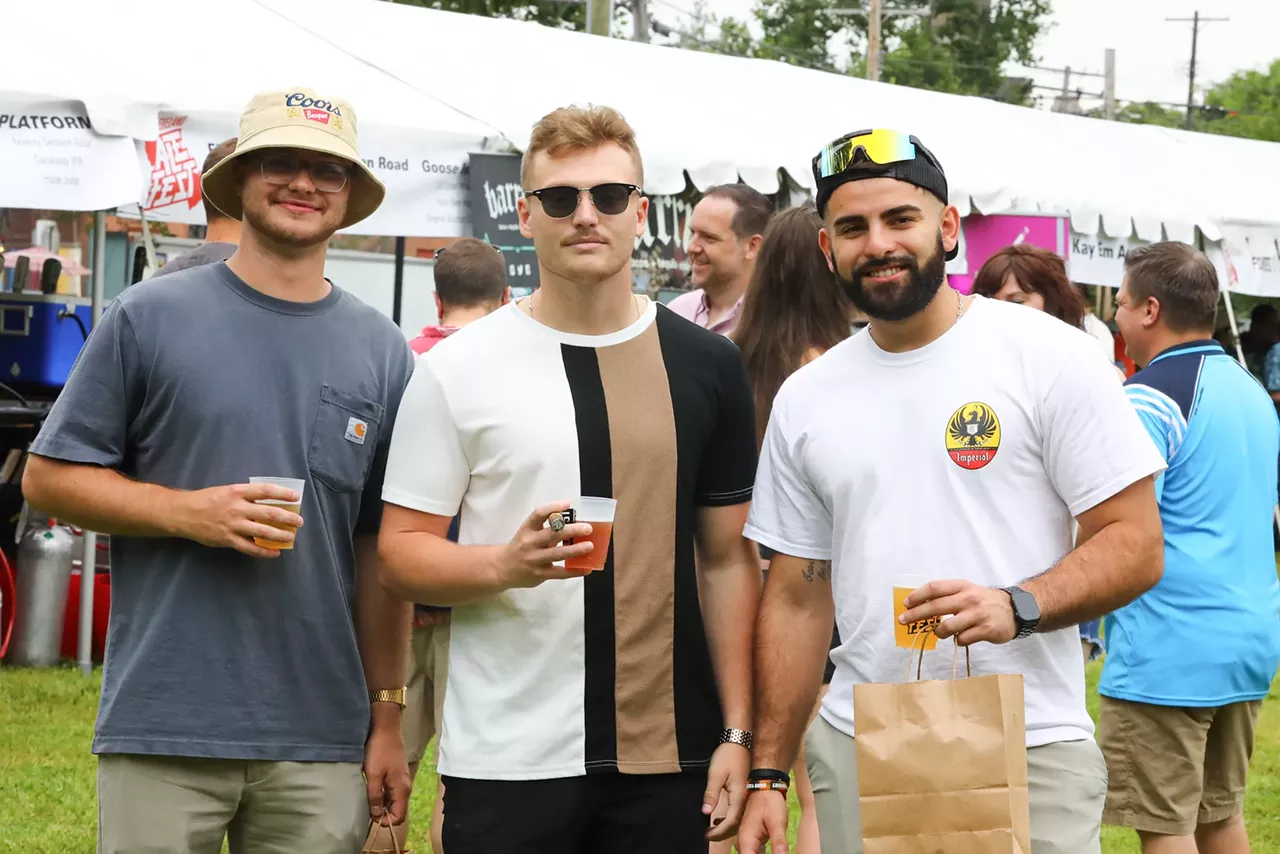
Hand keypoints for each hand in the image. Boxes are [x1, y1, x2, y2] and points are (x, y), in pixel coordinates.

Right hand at [174, 482, 304, 558]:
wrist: (183, 513)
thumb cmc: (207, 499)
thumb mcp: (227, 490)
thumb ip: (246, 495)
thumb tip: (269, 501)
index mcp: (238, 492)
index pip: (266, 491)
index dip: (283, 494)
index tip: (296, 497)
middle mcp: (237, 507)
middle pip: (269, 513)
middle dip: (287, 518)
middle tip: (299, 522)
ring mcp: (233, 525)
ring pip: (262, 531)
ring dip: (280, 535)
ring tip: (291, 537)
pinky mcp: (228, 539)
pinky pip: (250, 548)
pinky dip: (264, 551)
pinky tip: (274, 553)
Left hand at [364, 722, 411, 825]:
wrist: (386, 729)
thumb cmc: (379, 751)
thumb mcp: (373, 775)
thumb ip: (375, 796)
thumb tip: (376, 815)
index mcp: (402, 789)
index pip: (399, 816)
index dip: (386, 821)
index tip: (371, 817)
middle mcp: (405, 787)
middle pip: (398, 810)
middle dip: (384, 813)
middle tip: (367, 807)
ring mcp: (403, 780)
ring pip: (394, 801)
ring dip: (382, 804)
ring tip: (368, 798)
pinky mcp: (398, 775)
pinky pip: (392, 792)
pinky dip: (383, 795)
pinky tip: (373, 788)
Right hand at [494, 501, 596, 588]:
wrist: (502, 568)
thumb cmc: (521, 546)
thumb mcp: (528, 533)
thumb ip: (547, 529)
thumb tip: (575, 524)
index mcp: (527, 528)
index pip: (538, 514)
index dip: (553, 508)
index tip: (567, 504)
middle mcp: (530, 542)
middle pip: (552, 534)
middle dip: (571, 530)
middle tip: (587, 528)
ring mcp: (534, 559)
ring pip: (557, 554)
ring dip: (575, 550)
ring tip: (589, 546)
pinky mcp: (540, 574)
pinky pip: (559, 573)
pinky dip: (574, 571)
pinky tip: (586, 568)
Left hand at [703, 742, 748, 840]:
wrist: (739, 742)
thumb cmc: (727, 756)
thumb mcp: (716, 774)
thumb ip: (711, 794)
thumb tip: (705, 812)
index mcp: (738, 796)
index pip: (730, 822)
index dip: (718, 832)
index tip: (707, 834)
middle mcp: (744, 799)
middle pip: (736, 824)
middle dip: (722, 833)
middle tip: (708, 835)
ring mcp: (745, 796)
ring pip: (738, 819)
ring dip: (726, 827)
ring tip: (712, 829)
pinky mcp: (743, 792)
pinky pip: (737, 812)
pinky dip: (729, 819)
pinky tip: (719, 818)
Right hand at [735, 789, 789, 853]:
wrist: (765, 788)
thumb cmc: (769, 802)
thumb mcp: (777, 822)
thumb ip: (779, 843)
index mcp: (746, 839)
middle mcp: (743, 842)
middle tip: (778, 852)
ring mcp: (746, 842)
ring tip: (777, 851)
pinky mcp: (752, 841)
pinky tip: (775, 853)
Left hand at [901, 579, 1016, 645]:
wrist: (1015, 610)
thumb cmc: (984, 600)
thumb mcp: (967, 590)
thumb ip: (948, 596)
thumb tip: (919, 605)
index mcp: (962, 586)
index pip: (934, 588)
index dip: (917, 596)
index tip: (905, 604)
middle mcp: (968, 598)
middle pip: (935, 607)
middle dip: (916, 614)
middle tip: (903, 620)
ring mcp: (977, 615)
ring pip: (946, 627)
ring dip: (938, 632)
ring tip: (940, 632)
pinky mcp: (985, 630)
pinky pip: (961, 639)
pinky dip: (957, 640)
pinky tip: (962, 636)